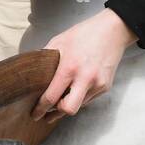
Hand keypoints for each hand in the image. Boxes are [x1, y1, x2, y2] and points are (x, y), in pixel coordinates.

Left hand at [31, 9, 136, 123]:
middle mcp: (85, 78)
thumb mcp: (58, 42)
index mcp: (69, 67)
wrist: (113, 30)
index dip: (40, 108)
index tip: (35, 114)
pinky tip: (75, 88)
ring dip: (68, 103)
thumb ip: (44, 59)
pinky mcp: (105, 86)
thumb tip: (32, 74)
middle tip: (47, 111)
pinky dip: (79, 97)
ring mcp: (98, 84)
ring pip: (79, 106)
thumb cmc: (84, 34)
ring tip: (61, 97)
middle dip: (56, 112)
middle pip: (68, 109)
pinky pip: (88, 99)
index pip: (51, 96)